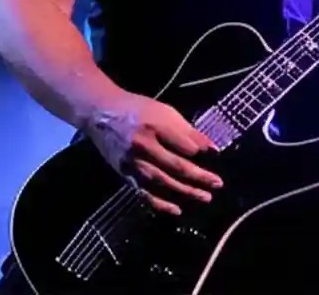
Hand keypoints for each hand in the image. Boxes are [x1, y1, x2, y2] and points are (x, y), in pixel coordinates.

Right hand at [83, 92, 223, 215]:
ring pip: (161, 181)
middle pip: (175, 165)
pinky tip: (176, 210)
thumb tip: (210, 148)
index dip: (200, 151)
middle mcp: (142, 145)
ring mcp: (132, 162)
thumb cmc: (137, 109)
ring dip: (185, 192)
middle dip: (198, 176)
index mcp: (154, 125)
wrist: (101, 113)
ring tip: (205, 197)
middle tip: (217, 184)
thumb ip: (186, 130)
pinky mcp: (124, 174)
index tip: (216, 157)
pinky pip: (144, 192)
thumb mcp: (163, 111)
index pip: (182, 143)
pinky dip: (160, 203)